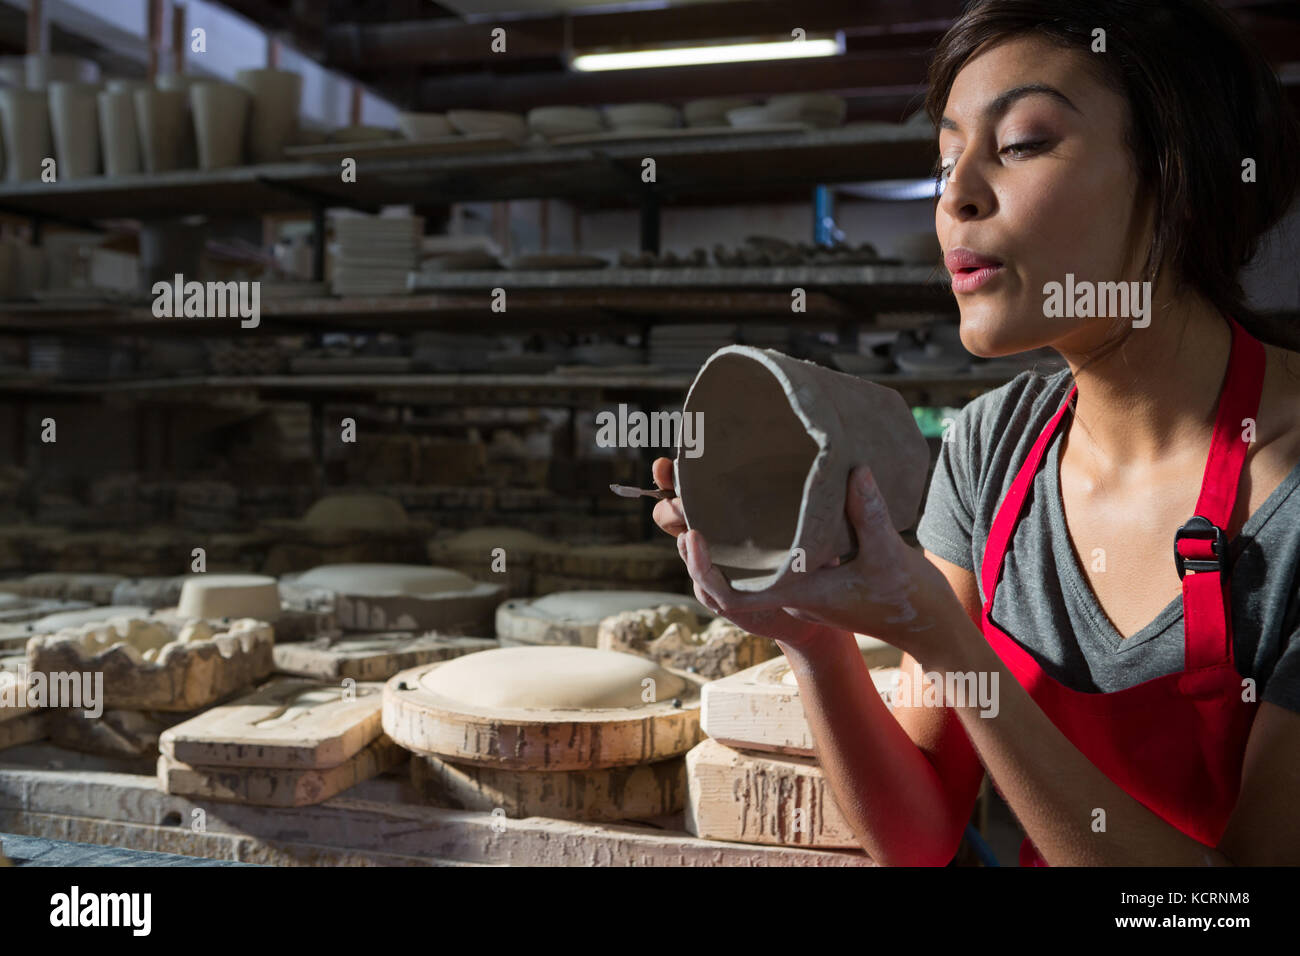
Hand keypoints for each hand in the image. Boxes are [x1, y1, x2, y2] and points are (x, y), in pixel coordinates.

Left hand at [657, 458, 959, 657]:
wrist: (929, 625)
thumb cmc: (909, 600)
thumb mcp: (889, 554)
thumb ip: (869, 513)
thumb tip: (853, 469)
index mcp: (799, 594)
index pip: (732, 594)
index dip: (704, 568)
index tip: (691, 535)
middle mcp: (792, 592)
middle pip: (730, 572)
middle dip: (701, 537)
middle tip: (682, 492)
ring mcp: (802, 585)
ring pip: (749, 562)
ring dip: (724, 532)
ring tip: (707, 490)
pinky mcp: (814, 575)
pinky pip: (772, 555)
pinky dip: (756, 532)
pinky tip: (754, 499)